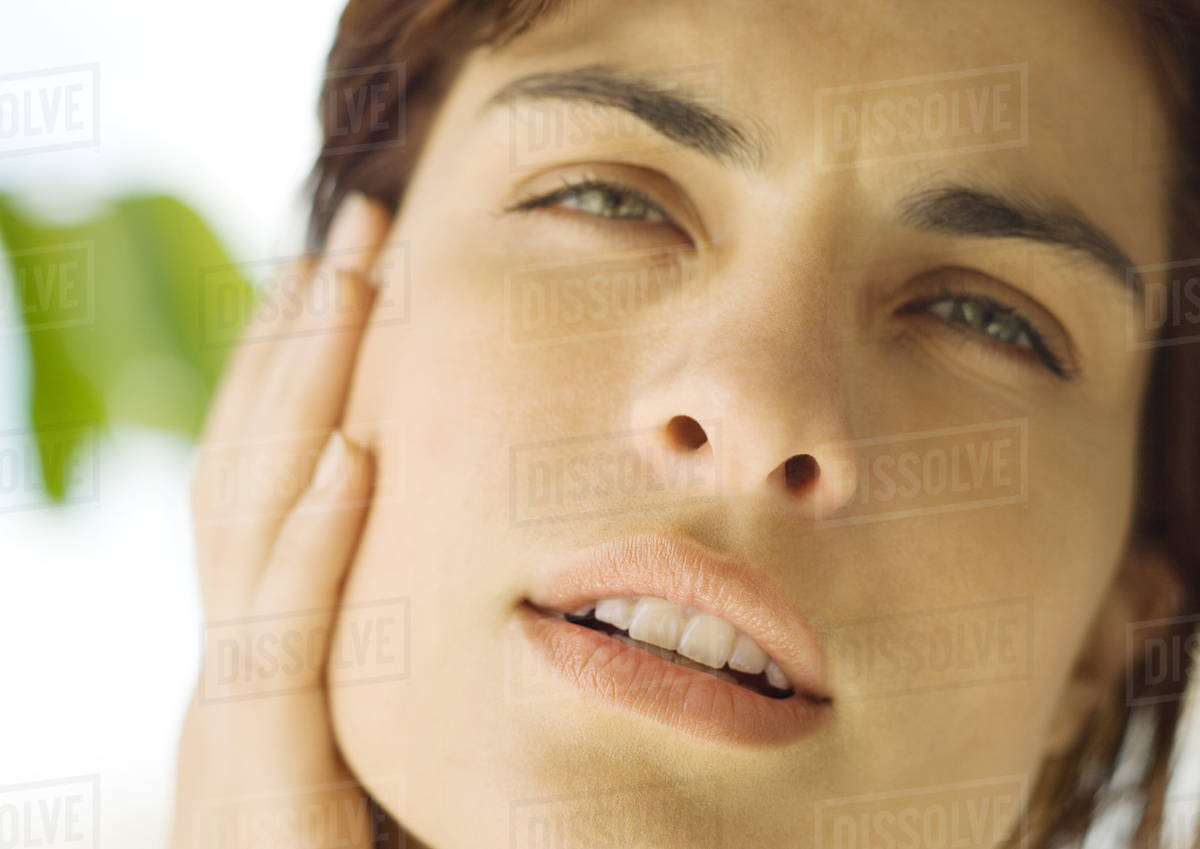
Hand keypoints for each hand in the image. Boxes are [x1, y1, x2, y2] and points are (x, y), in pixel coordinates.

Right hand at [170, 194, 390, 848]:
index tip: (368, 265)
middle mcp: (238, 665)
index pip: (283, 472)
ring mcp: (232, 724)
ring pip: (248, 527)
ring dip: (297, 398)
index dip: (313, 363)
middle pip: (252, 465)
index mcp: (280, 644)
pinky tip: (348, 460)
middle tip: (354, 224)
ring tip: (344, 283)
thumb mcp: (412, 731)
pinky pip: (278, 654)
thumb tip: (487, 548)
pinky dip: (307, 553)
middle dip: (297, 340)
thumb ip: (421, 644)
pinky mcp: (252, 794)